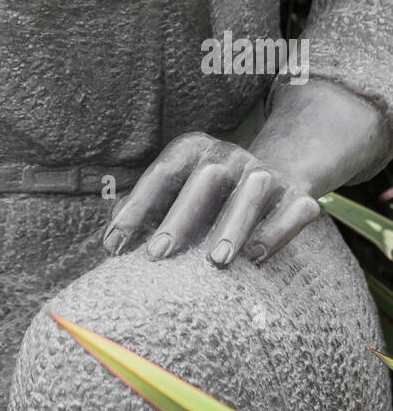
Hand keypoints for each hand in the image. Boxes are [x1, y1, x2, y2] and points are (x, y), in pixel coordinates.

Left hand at [102, 131, 319, 267]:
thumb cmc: (208, 195)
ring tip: (216, 261)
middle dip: (180, 217)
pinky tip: (256, 257)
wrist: (278, 174)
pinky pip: (293, 210)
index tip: (113, 246)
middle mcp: (229, 155)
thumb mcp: (176, 191)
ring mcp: (265, 173)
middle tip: (158, 254)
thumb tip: (111, 243)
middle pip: (204, 179)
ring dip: (232, 225)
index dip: (137, 208)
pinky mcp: (299, 195)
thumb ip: (144, 211)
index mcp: (194, 149)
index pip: (161, 174)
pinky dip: (276, 232)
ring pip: (252, 191)